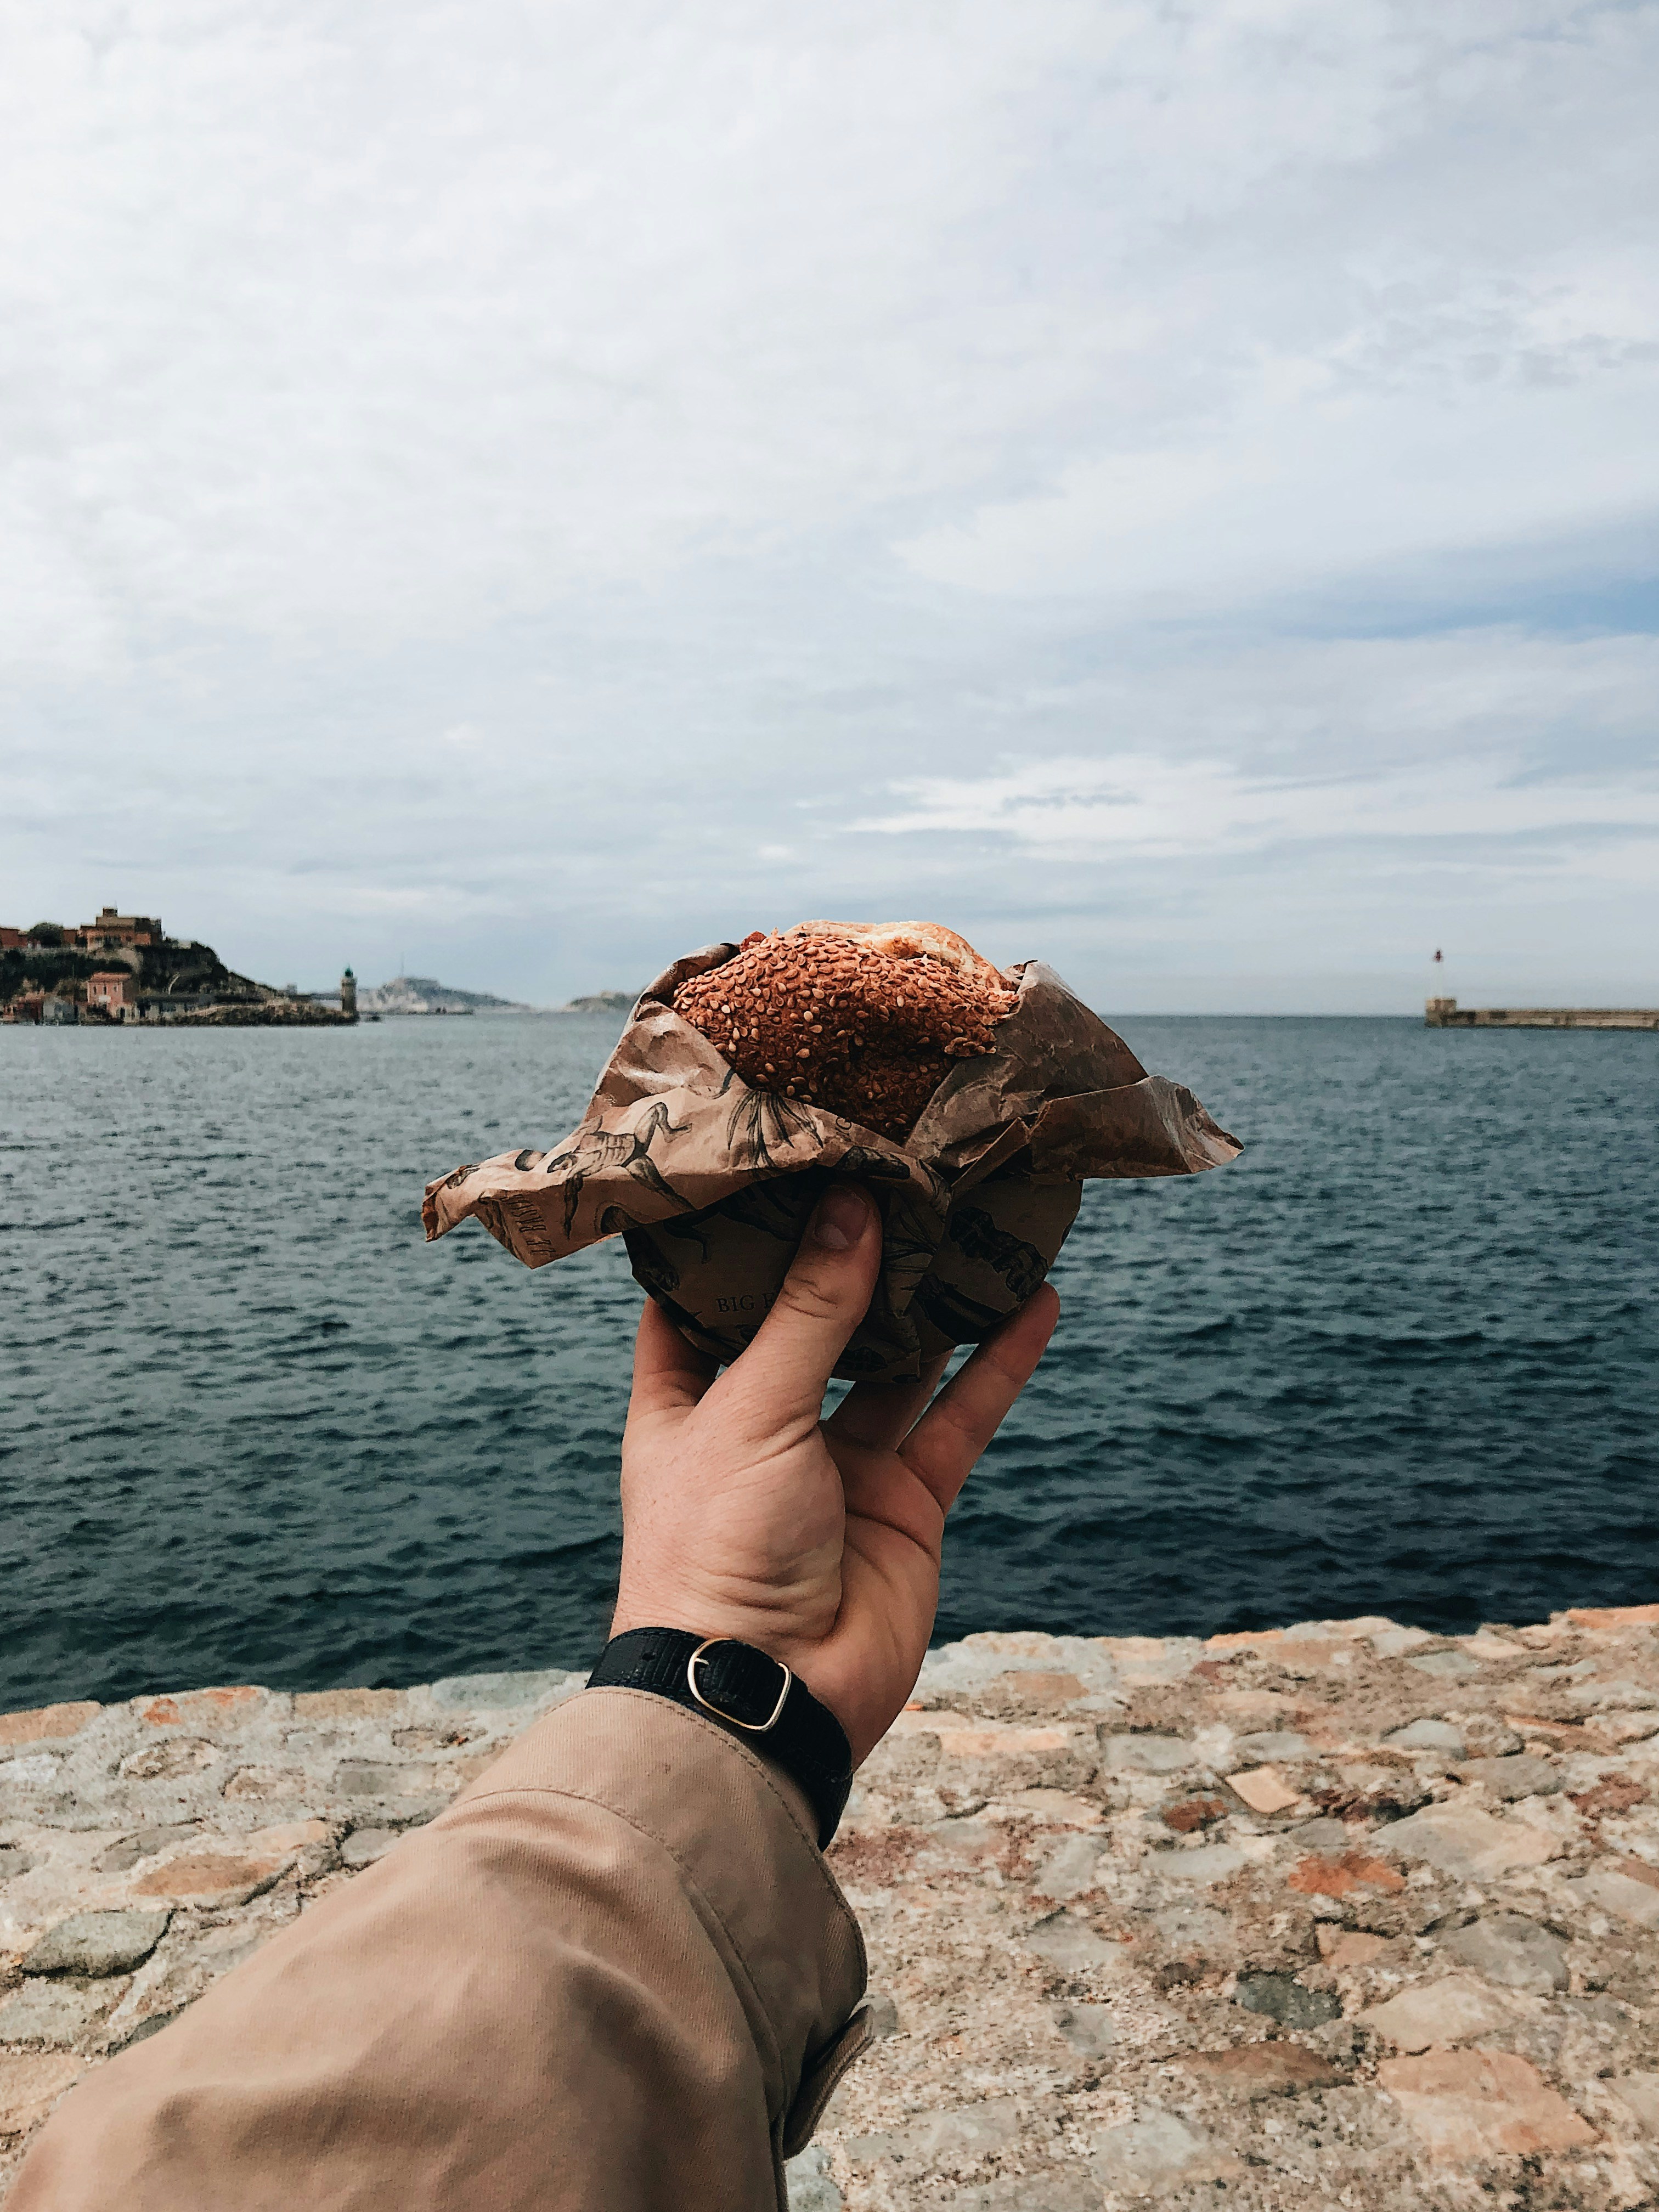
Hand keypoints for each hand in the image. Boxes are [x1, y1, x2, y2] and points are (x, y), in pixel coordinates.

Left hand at [610, 1182, 1058, 1764]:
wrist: (765, 1699)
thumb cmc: (716, 1552)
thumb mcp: (751, 1411)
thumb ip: (808, 1310)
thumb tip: (853, 1206)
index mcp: (687, 1403)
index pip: (698, 1302)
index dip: (730, 1241)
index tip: (767, 1166)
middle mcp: (760, 1426)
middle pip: (811, 1321)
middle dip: (850, 1257)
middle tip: (893, 1173)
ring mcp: (837, 1466)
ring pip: (896, 1362)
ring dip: (932, 1300)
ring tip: (972, 1217)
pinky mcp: (905, 1504)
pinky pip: (958, 1420)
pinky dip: (998, 1364)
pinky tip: (1036, 1303)